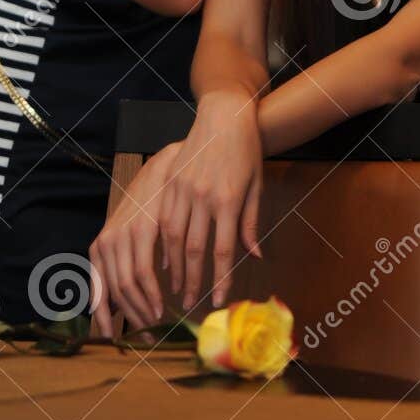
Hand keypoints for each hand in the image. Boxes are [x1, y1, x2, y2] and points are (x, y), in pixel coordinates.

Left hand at [89, 142, 183, 336]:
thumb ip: (125, 266)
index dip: (105, 319)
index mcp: (100, 248)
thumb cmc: (152, 206)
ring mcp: (120, 237)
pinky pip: (144, 273)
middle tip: (146, 333)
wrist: (166, 169)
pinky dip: (154, 292)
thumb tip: (121, 303)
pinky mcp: (140, 231)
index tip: (115, 338)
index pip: (97, 293)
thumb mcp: (132, 237)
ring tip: (159, 319)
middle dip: (131, 318)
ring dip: (145, 309)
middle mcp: (105, 244)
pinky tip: (165, 301)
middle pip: (114, 294)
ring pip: (128, 287)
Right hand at [158, 92, 263, 313]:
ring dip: (175, 266)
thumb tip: (254, 256)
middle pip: (195, 249)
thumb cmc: (247, 151)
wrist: (225, 115)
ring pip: (174, 237)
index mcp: (229, 200)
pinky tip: (165, 258)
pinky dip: (163, 242)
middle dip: (193, 280)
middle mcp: (203, 197)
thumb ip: (251, 223)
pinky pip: (163, 219)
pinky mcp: (171, 182)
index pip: (223, 250)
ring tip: (176, 287)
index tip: (218, 300)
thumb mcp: (256, 186)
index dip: (220, 278)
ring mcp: (183, 189)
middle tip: (191, 303)